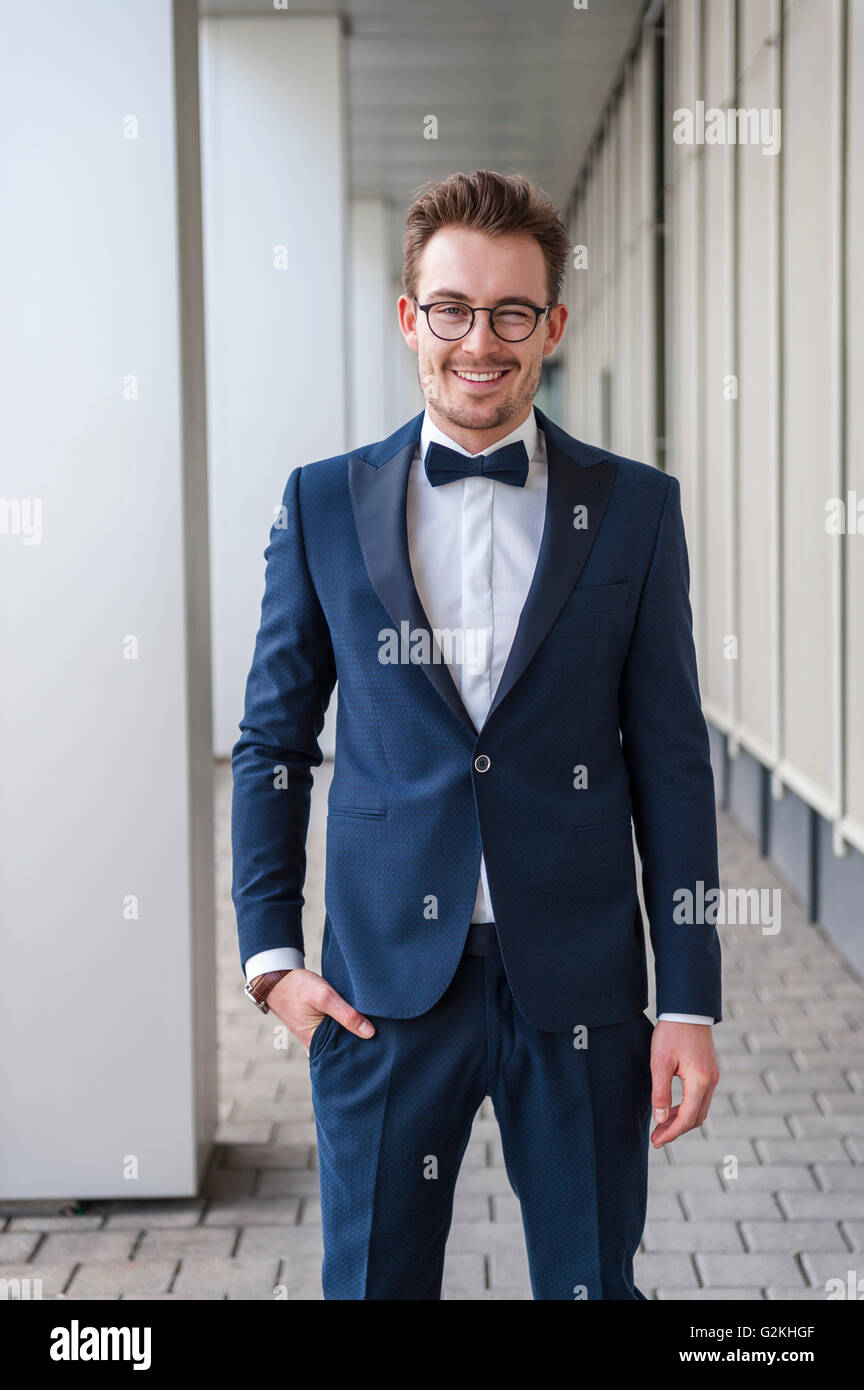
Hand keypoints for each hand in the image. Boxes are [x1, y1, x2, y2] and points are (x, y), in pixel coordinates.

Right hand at [263, 968, 375, 1056]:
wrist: (277, 977)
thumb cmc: (298, 987)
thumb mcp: (324, 997)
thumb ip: (346, 1015)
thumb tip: (370, 1033)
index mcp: (315, 1045)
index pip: (344, 1057)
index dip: (361, 1054)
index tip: (380, 1050)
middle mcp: (315, 1046)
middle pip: (343, 1050)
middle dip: (360, 1045)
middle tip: (382, 1041)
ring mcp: (316, 1036)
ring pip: (340, 1040)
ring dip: (353, 1035)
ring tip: (375, 1031)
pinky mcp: (318, 1027)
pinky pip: (336, 1031)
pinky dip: (346, 1027)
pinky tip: (360, 1021)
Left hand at [649, 1020, 718, 1148]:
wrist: (687, 1009)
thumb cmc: (671, 1033)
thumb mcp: (659, 1062)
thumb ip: (661, 1093)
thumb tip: (661, 1119)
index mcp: (699, 1081)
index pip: (687, 1119)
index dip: (671, 1133)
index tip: (656, 1141)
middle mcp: (710, 1081)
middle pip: (696, 1118)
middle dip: (676, 1130)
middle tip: (656, 1137)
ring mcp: (712, 1076)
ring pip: (699, 1109)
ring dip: (682, 1120)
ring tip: (661, 1126)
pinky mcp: (709, 1071)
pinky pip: (700, 1098)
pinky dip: (687, 1108)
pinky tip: (672, 1110)